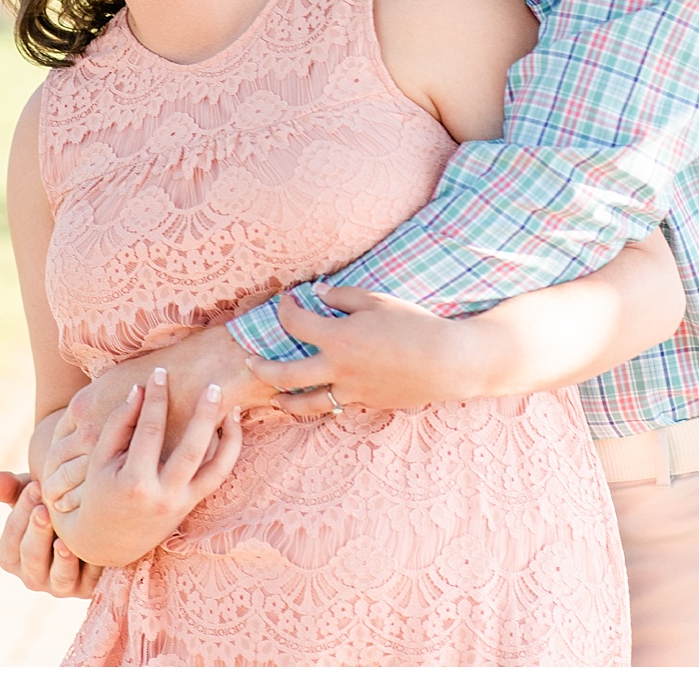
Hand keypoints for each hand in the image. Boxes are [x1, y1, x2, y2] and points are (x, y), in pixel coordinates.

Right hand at [0, 472, 100, 598]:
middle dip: (37, 532)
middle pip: (31, 557)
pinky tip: (93, 547)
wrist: (88, 523)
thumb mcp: (32, 496)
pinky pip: (89, 582)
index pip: (10, 537)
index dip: (21, 512)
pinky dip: (91, 566)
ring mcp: (60, 586)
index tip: (35, 486)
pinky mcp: (88, 589)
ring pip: (59, 578)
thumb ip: (12, 488)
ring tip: (64, 541)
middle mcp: (33, 576)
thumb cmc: (52, 507)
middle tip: (45, 509)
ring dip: (62, 559)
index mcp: (12, 556)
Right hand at [43, 327, 270, 513]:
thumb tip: (139, 391)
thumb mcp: (99, 460)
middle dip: (204, 414)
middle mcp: (164, 495)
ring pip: (215, 467)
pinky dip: (227, 453)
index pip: (150, 431)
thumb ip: (118, 425)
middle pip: (192, 448)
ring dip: (228, 436)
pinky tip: (231, 430)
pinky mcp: (191, 506)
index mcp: (135, 482)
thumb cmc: (98, 494)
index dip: (156, 399)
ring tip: (233, 406)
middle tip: (213, 385)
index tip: (160, 373)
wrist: (108, 543)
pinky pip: (216, 477)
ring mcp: (182, 503)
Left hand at [243, 285, 482, 417]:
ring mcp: (353, 391)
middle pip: (285, 374)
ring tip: (273, 397)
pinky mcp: (368, 403)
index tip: (285, 300)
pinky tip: (314, 399)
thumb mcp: (376, 301)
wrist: (450, 362)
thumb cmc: (414, 324)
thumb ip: (341, 296)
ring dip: (285, 400)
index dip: (284, 308)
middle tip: (248, 361)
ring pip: (307, 404)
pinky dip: (321, 403)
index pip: (294, 323)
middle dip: (261, 367)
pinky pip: (336, 406)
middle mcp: (338, 369)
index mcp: (337, 338)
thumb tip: (316, 293)